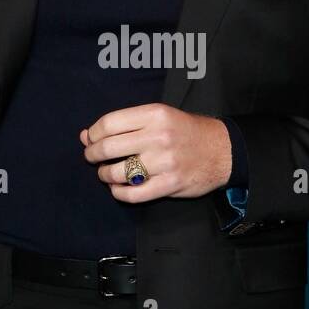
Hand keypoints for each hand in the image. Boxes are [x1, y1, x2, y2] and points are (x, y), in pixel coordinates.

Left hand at [80, 103, 231, 203]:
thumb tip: (85, 135)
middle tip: (93, 157)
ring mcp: (164, 162)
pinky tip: (118, 188)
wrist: (223, 150)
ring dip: (104, 175)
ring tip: (106, 173)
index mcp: (155, 114)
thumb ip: (124, 124)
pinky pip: (132, 194)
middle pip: (108, 148)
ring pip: (117, 173)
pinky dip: (118, 193)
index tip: (91, 139)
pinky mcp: (170, 184)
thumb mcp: (159, 117)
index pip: (109, 123)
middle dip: (93, 155)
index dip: (93, 133)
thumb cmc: (186, 131)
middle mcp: (158, 137)